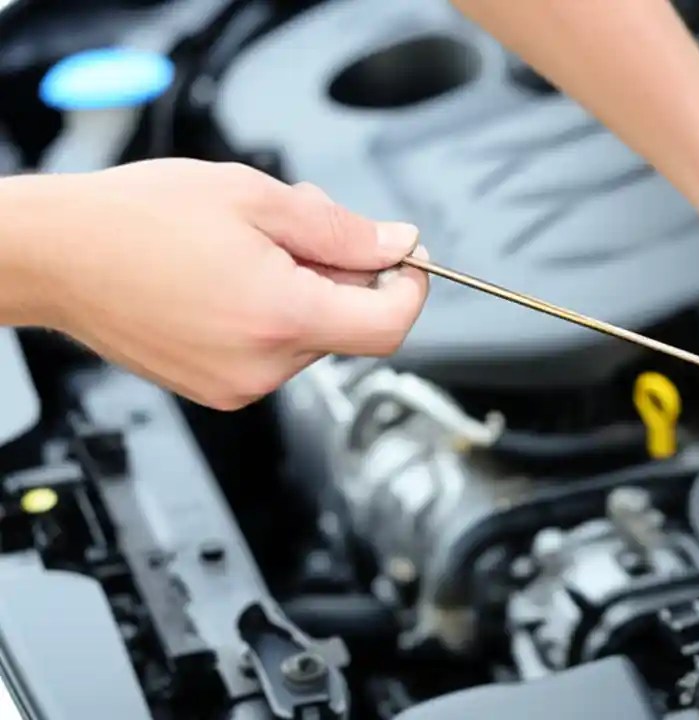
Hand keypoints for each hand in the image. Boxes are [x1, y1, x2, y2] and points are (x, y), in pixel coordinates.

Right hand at [28, 159, 428, 410]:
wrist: (56, 256)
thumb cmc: (135, 221)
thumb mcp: (256, 199)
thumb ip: (341, 230)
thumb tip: (398, 244)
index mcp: (281, 318)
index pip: (390, 326)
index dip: (411, 289)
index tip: (406, 260)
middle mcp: (264, 366)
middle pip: (351, 326)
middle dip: (345, 272)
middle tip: (302, 223)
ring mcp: (238, 385)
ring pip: (314, 336)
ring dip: (306, 289)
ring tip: (252, 246)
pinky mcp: (218, 390)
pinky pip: (276, 351)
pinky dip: (274, 313)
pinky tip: (233, 277)